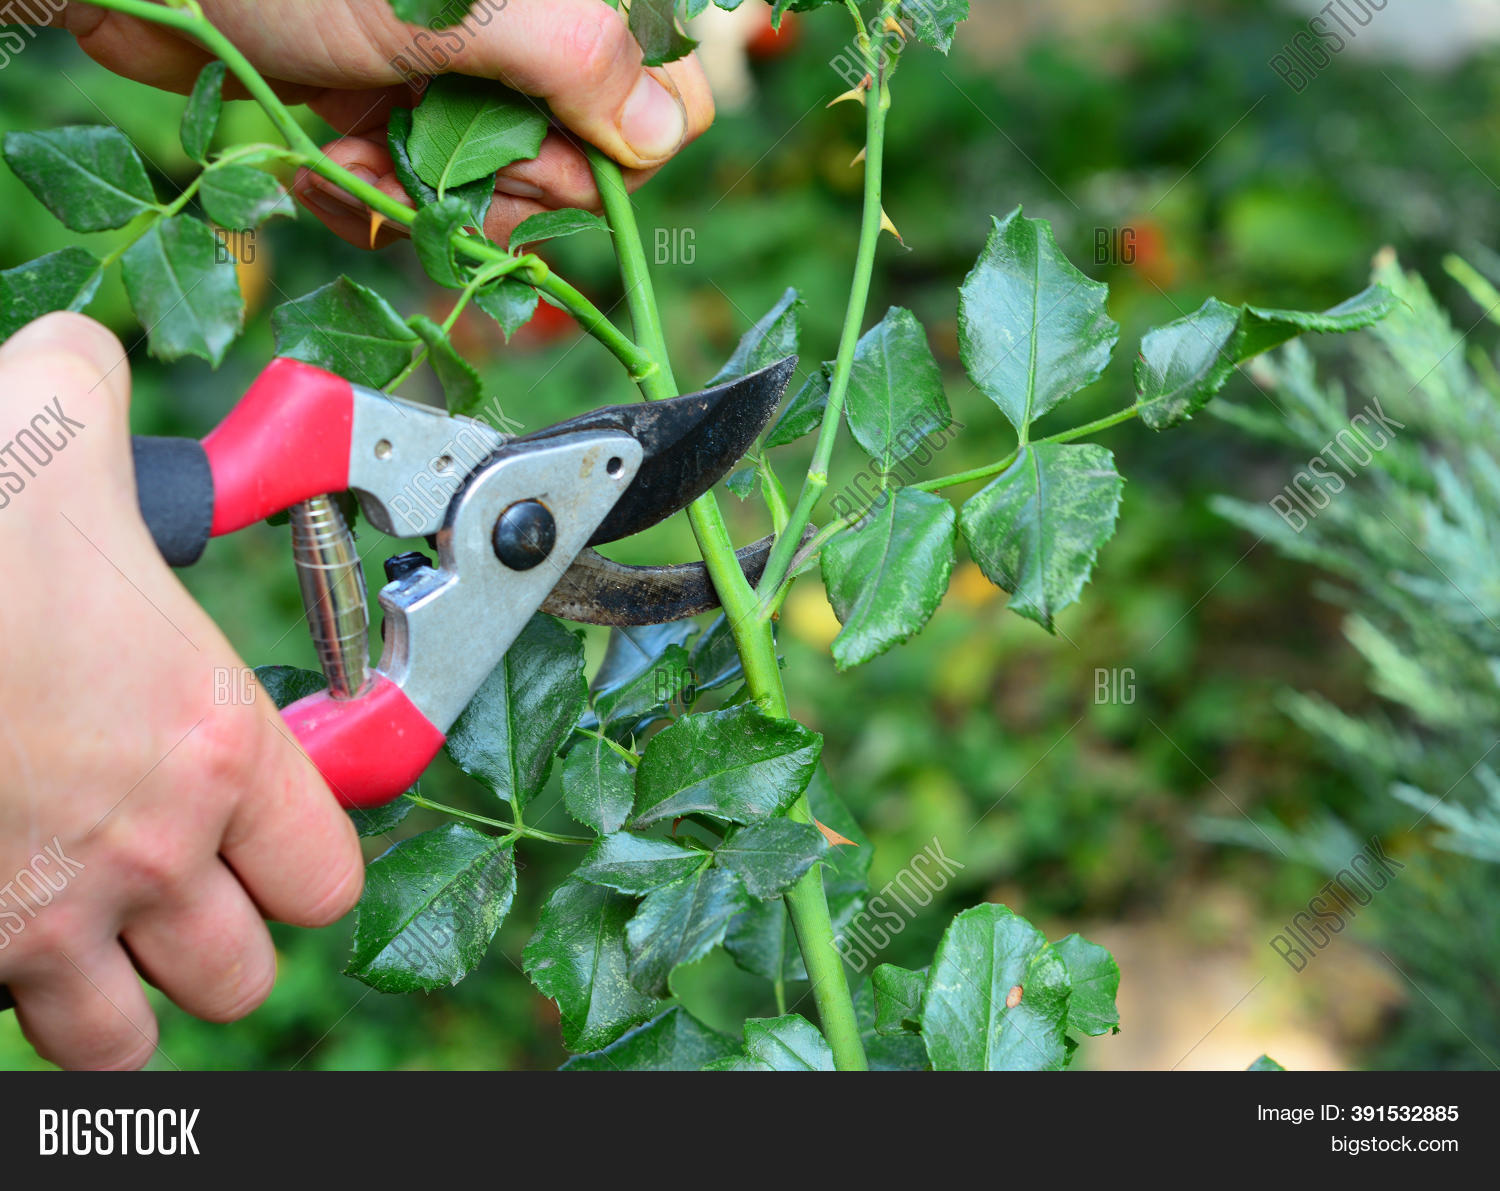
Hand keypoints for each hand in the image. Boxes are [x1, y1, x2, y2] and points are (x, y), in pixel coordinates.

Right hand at [0, 314, 363, 1069]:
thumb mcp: (41, 429)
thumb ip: (93, 394)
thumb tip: (83, 359)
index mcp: (211, 743)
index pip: (327, 872)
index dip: (304, 857)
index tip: (269, 833)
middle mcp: (149, 851)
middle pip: (242, 971)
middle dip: (216, 939)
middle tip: (175, 885)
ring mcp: (41, 926)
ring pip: (128, 1035)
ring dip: (118, 993)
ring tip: (90, 927)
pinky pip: (10, 1035)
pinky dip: (11, 998)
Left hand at [59, 0, 714, 248]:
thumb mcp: (448, 4)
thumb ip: (576, 59)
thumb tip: (662, 132)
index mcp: (566, 2)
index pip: (664, 100)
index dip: (609, 153)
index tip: (530, 150)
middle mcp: (528, 37)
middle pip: (581, 167)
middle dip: (496, 181)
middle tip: (423, 148)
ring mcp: (465, 76)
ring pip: (499, 195)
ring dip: (423, 197)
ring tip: (353, 154)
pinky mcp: (406, 111)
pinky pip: (432, 198)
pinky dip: (378, 199)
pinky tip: (329, 160)